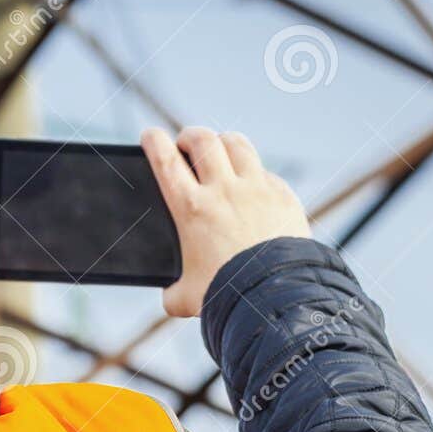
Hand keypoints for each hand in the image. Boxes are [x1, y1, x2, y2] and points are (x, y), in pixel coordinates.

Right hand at [141, 126, 310, 317]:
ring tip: (220, 150)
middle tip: (185, 143)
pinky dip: (254, 172)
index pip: (166, 161)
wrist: (273, 295)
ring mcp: (255, 188)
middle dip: (189, 136)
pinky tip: (252, 185)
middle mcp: (223, 190)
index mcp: (191, 209)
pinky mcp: (282, 195)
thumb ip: (173, 290)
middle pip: (202, 140)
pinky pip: (265, 171)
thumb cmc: (226, 296)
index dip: (154, 141)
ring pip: (236, 143)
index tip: (150, 135)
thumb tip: (170, 296)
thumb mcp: (185, 296)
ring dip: (223, 142)